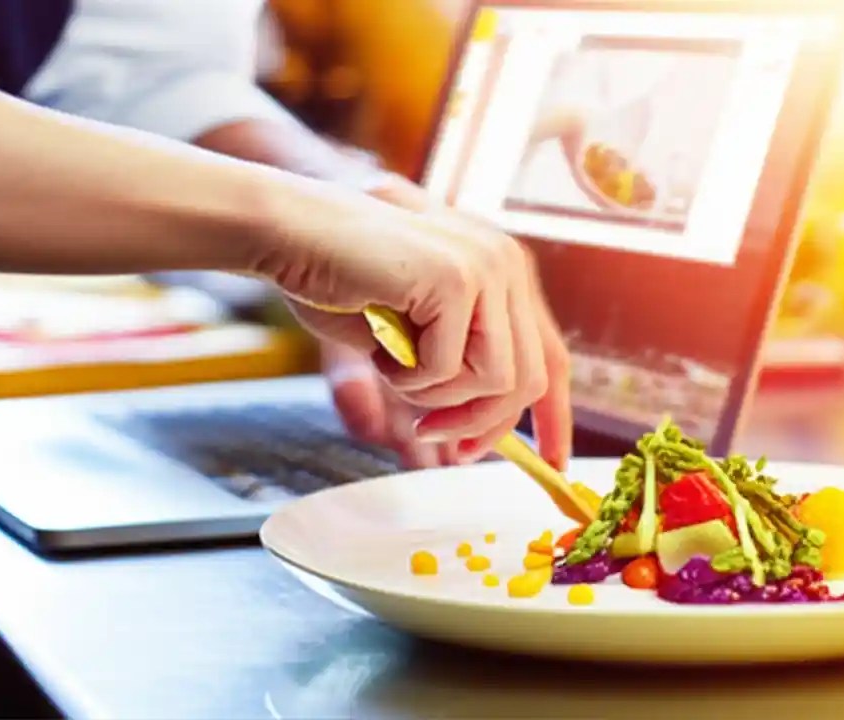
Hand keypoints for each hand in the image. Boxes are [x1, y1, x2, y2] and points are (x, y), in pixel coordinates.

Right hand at [254, 172, 571, 465]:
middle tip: (433, 437)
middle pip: (530, 382)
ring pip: (497, 381)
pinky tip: (380, 344)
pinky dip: (407, 377)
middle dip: (481, 426)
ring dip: (436, 398)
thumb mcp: (413, 339)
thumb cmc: (338, 283)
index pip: (552, 358)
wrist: (288, 232)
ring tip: (394, 369)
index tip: (551, 465)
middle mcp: (507, 265)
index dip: (555, 418)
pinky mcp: (458, 277)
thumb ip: (457, 372)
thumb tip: (483, 441)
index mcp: (505, 274)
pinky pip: (450, 369)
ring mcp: (487, 267)